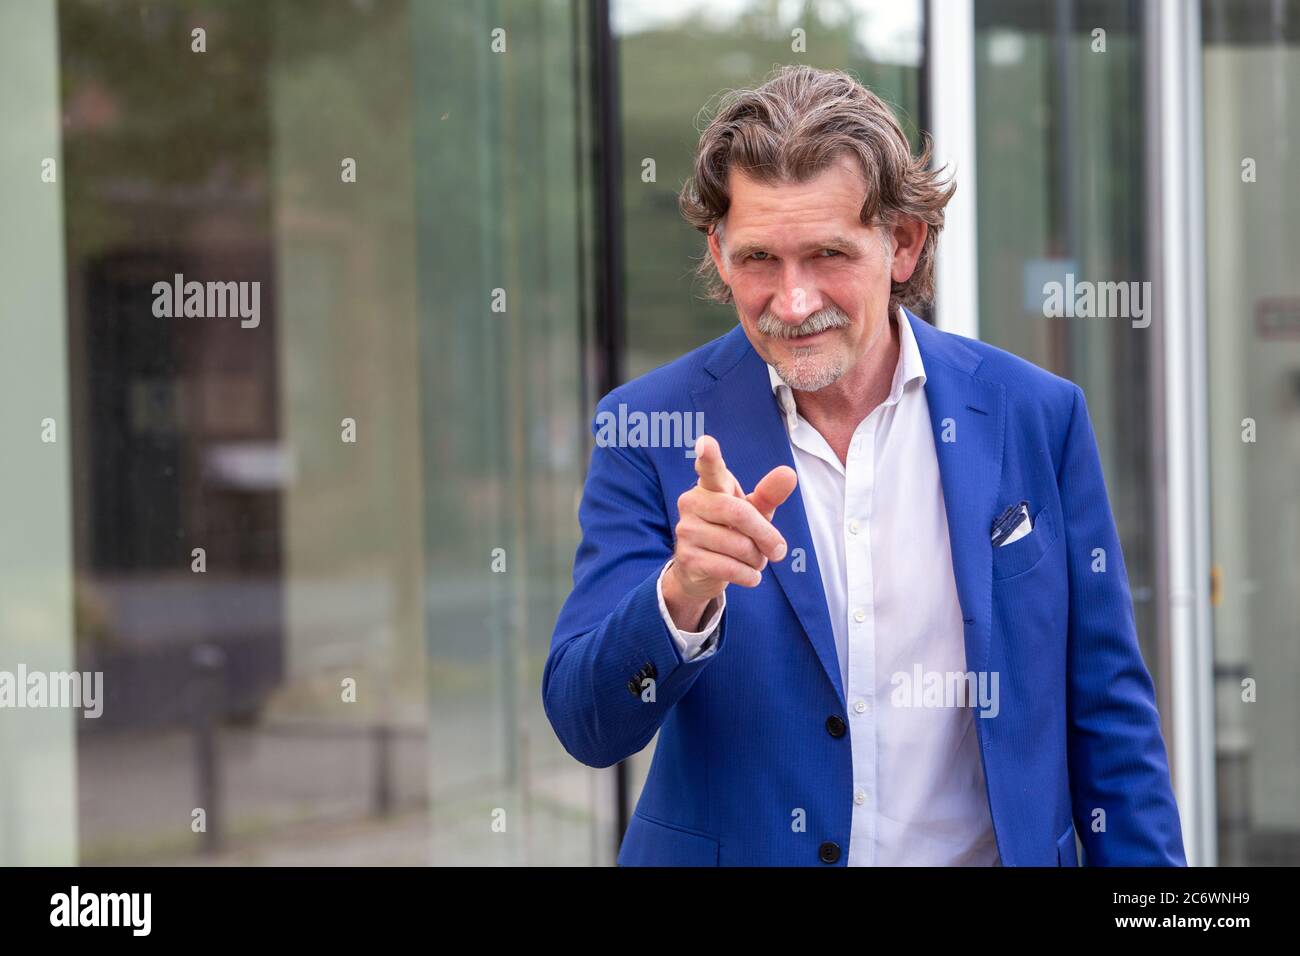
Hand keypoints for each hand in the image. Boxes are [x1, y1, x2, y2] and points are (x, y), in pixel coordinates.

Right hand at [662, 434, 796, 629]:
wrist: (701, 570)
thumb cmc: (731, 531)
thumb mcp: (753, 512)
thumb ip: (770, 494)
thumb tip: (789, 473)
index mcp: (710, 486)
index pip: (710, 468)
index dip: (708, 456)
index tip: (706, 443)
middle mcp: (692, 503)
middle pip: (740, 514)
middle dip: (766, 535)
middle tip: (778, 550)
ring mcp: (686, 530)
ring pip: (739, 545)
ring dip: (757, 559)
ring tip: (754, 560)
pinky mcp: (687, 558)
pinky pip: (730, 567)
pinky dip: (749, 575)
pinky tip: (749, 575)